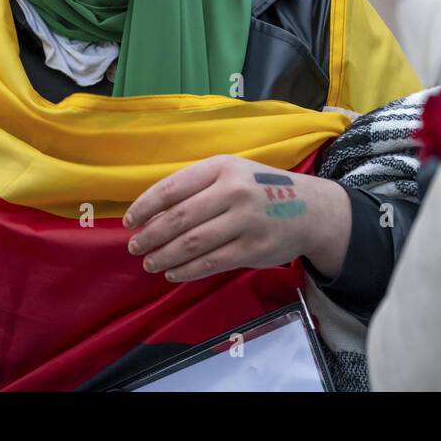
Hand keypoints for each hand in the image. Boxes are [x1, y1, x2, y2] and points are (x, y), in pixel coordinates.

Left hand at [123, 155, 350, 282]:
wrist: (311, 209)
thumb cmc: (261, 189)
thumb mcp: (233, 174)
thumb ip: (197, 188)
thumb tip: (152, 214)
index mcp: (223, 168)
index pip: (173, 187)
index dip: (146, 206)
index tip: (129, 221)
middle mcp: (234, 191)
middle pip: (179, 218)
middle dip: (151, 236)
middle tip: (135, 247)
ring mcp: (245, 221)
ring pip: (193, 243)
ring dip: (165, 256)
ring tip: (150, 263)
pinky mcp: (254, 248)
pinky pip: (211, 262)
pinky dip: (187, 270)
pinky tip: (174, 273)